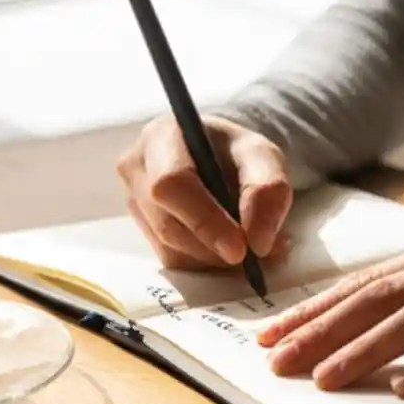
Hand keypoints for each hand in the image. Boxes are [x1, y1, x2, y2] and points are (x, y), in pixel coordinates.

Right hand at [116, 114, 293, 268]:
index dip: (205, 220)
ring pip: (171, 250)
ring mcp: (135, 204)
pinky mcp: (143, 232)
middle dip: (213, 247)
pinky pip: (174, 261)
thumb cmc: (237, 154)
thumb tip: (259, 242)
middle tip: (254, 257)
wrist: (221, 161)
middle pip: (167, 224)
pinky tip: (229, 250)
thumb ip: (268, 189)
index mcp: (161, 137)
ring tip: (252, 251)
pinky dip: (207, 265)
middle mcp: (136, 170)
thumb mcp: (264, 157)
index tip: (240, 248)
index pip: (171, 184)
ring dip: (215, 259)